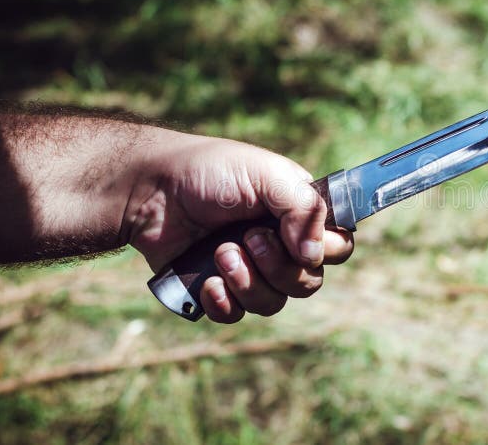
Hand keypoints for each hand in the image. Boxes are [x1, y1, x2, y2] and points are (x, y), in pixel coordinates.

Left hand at [125, 132, 353, 322]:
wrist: (149, 190)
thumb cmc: (210, 171)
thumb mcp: (265, 175)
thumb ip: (302, 209)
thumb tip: (314, 257)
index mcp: (299, 214)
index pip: (338, 247)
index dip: (325, 250)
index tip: (298, 238)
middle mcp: (281, 245)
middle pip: (308, 283)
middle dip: (279, 266)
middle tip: (248, 238)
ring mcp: (250, 270)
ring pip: (274, 303)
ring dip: (248, 282)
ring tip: (220, 253)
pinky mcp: (218, 289)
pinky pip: (237, 315)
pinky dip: (224, 302)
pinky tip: (207, 282)